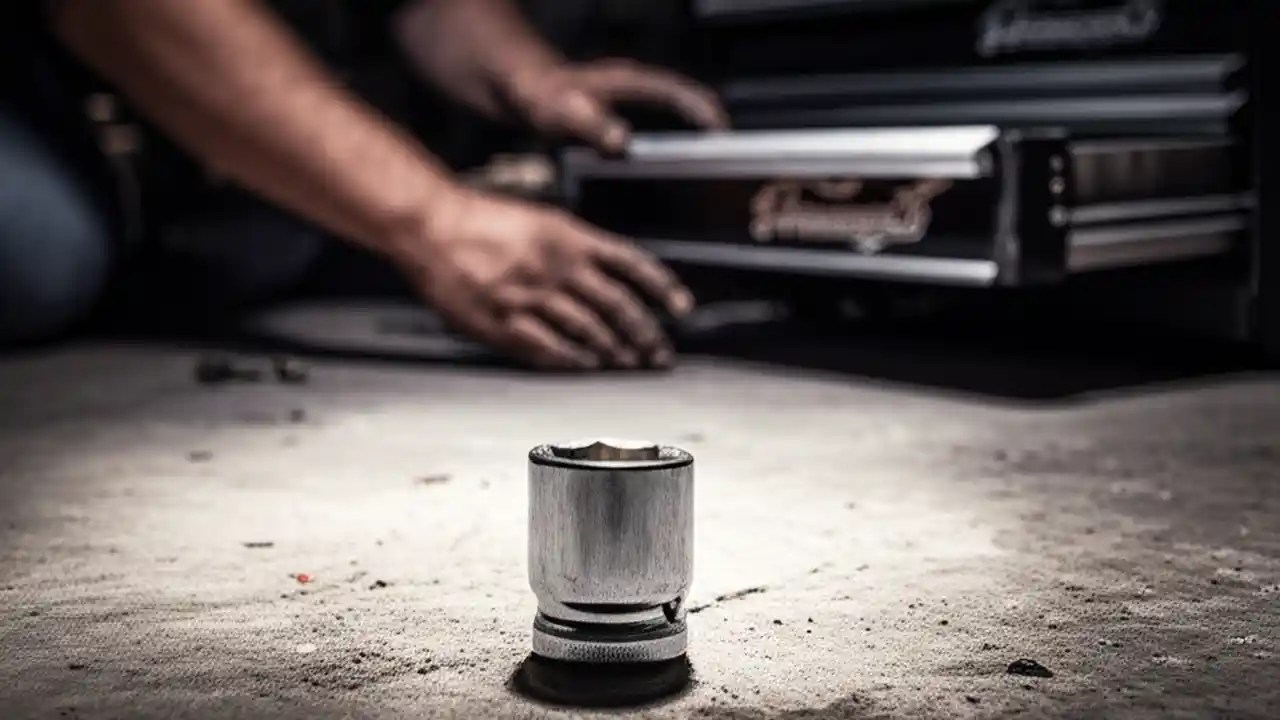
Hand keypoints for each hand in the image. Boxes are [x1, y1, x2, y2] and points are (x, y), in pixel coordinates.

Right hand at [397, 188, 693, 369]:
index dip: (662, 289)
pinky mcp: (503, 321)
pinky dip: (573, 360)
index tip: (682, 309)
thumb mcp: (541, 220)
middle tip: (659, 352)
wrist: (430, 224)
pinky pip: (548, 348)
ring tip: (628, 362)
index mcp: (569, 236)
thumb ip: (576, 248)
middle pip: (617, 306)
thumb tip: (612, 275)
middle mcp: (556, 266)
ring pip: (589, 331)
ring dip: (615, 350)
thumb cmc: (480, 218)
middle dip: (645, 333)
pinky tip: (587, 366)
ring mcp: (531, 296)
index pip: (631, 264)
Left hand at [506, 59, 729, 153]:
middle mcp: (640, 89)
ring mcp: (637, 103)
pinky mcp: (631, 118)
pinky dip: (675, 147)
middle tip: (727, 160)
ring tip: (710, 171)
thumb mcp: (564, 111)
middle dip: (710, 128)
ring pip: (677, 118)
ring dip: (695, 139)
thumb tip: (621, 141)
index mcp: (631, 82)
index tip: (722, 132)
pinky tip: (675, 173)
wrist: (529, 91)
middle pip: (687, 105)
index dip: (703, 111)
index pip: (678, 93)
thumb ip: (591, 125)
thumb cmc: (546, 97)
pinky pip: (662, 130)